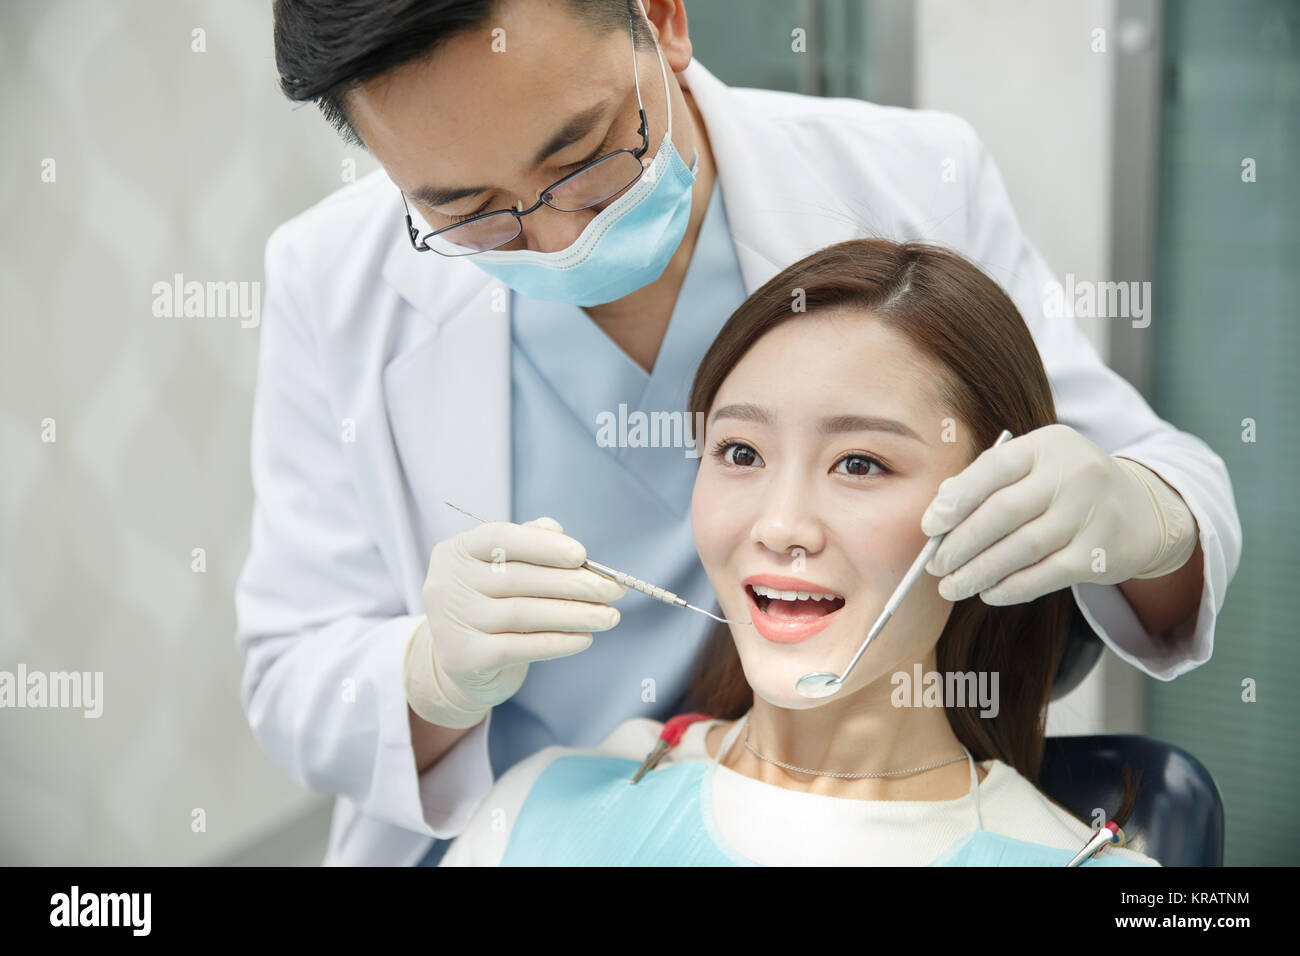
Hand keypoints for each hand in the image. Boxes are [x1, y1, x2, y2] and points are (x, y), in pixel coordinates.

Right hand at [403, 516, 625, 727]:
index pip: (499, 538)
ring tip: (609, 617)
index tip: (582, 555)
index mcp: (457, 551)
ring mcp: (452, 623)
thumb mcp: (502, 568)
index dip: (543, 546)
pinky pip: (521, 648)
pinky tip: (584, 638)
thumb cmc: (492, 603)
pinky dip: (558, 643)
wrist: (462, 664)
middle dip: (573, 584)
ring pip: (524, 614)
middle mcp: (448, 584)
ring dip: (574, 614)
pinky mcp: (465, 659)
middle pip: (519, 579)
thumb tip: (559, 532)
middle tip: (612, 590)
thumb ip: (529, 543)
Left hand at [920, 424, 1174, 605]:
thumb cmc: (1064, 488)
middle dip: (961, 543)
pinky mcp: (1101, 552)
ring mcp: (1092, 513)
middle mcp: (1074, 473)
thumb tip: (938, 511)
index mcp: (1047, 444)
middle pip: (1004, 512)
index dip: (957, 499)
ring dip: (979, 572)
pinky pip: (1046, 575)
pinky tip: (989, 593)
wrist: (1140, 511)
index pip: (993, 468)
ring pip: (1022, 549)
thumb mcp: (1032, 468)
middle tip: (935, 565)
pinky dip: (1012, 587)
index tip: (929, 527)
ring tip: (953, 586)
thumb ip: (986, 481)